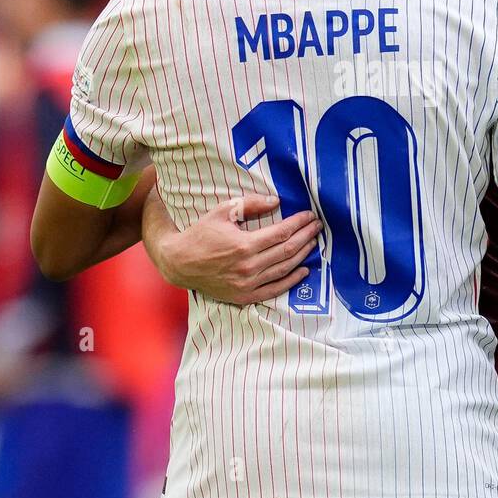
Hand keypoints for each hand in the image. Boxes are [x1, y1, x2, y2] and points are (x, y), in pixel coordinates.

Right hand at [144, 193, 320, 305]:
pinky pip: (274, 289)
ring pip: (284, 269)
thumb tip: (276, 202)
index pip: (281, 233)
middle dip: (306, 237)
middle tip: (318, 227)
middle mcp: (248, 267)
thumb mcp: (222, 211)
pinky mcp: (244, 296)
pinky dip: (291, 281)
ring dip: (302, 256)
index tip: (310, 216)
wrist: (179, 263)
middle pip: (287, 251)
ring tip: (313, 243)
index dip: (298, 224)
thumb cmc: (200, 234)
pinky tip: (303, 270)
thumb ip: (250, 204)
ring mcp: (247, 284)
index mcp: (244, 245)